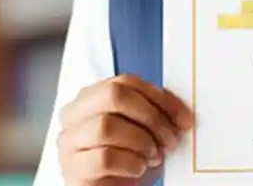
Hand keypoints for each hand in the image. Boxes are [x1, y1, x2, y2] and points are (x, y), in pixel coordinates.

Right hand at [58, 73, 194, 184]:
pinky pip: (104, 158)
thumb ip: (154, 113)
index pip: (125, 82)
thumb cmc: (125, 161)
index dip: (159, 97)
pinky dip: (130, 163)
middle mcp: (73, 116)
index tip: (182, 117)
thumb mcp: (142, 132)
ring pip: (106, 126)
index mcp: (90, 98)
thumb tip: (180, 112)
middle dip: (150, 116)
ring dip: (140, 141)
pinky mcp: (73, 170)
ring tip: (152, 156)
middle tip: (170, 138)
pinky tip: (137, 169)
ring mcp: (69, 143)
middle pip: (113, 96)